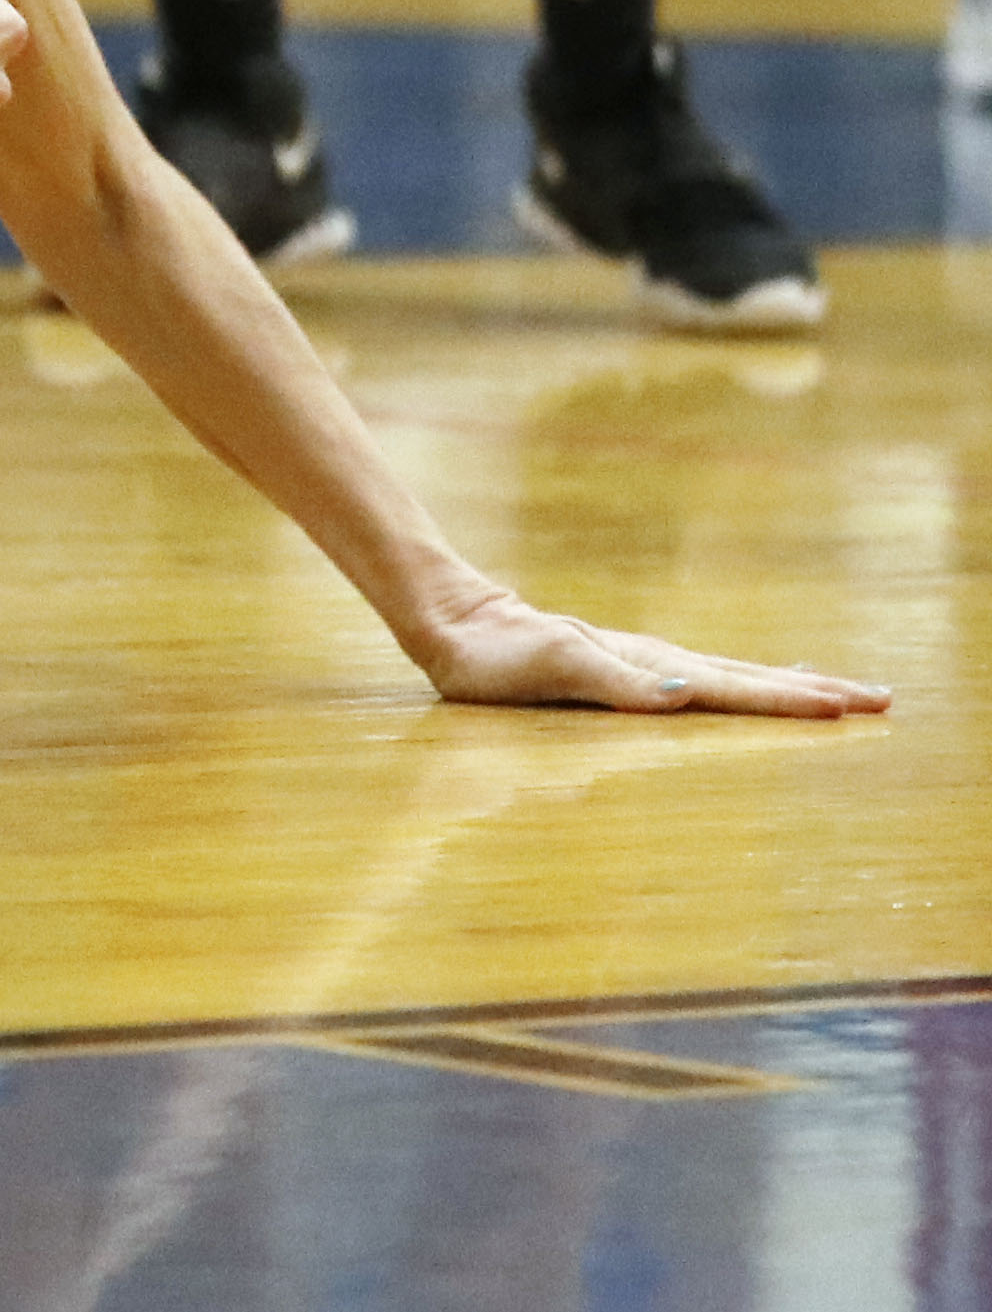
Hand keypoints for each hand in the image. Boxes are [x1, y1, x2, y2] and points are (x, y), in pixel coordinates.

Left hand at [406, 584, 888, 720]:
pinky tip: (747, 686)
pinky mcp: (621, 669)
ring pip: (731, 676)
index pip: (736, 688)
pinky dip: (740, 683)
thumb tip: (684, 692)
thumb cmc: (497, 657)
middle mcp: (655, 663)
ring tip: (838, 693)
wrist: (454, 628)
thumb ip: (616, 682)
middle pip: (750, 677)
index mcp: (650, 666)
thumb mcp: (554, 667)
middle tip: (883, 698)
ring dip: (787, 686)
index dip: (793, 700)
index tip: (852, 707)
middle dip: (815, 691)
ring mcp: (641, 664)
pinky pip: (700, 679)